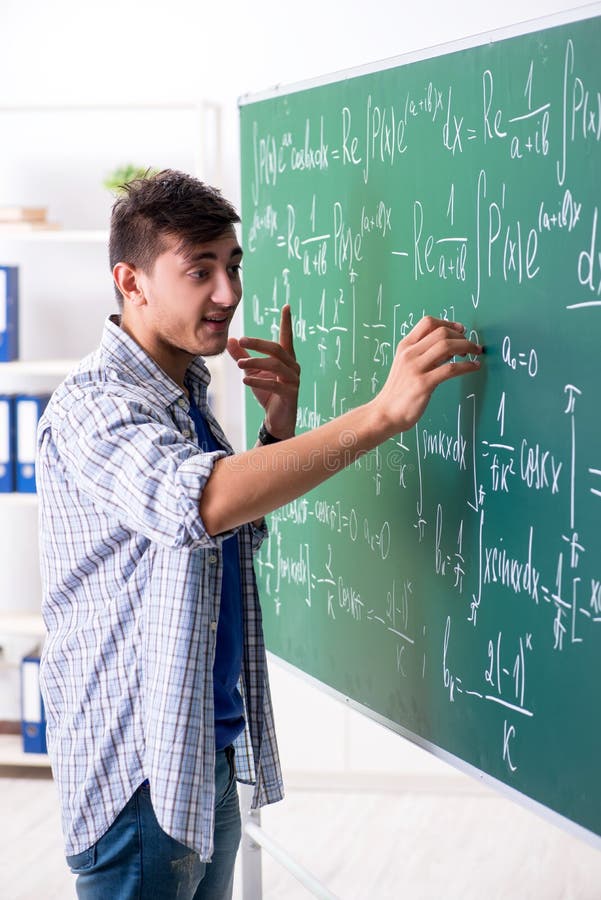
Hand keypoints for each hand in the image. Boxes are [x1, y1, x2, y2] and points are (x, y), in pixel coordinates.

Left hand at [227, 305, 299, 439]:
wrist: (275, 418)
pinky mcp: (290, 393)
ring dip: (255, 362)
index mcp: (286, 359)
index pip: (287, 337)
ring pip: (275, 365)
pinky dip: (258, 381)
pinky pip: (274, 384)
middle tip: (242, 340)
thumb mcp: (252, 371)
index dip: (287, 322)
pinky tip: (245, 380)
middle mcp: (293, 366)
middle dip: (258, 343)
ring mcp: (293, 380)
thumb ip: (243, 355)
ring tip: (239, 364)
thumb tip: (231, 339)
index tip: (287, 306)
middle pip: (276, 349)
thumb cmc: (267, 392)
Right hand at [373, 316, 482, 435]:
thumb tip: (452, 347)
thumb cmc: (398, 391)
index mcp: (405, 346)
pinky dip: (467, 366)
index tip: (461, 330)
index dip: (448, 323)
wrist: (385, 413)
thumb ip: (424, 354)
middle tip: (471, 346)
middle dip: (461, 336)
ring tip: (476, 353)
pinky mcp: (423, 384)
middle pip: (441, 332)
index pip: (428, 322)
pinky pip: (450, 369)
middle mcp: (409, 354)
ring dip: (467, 347)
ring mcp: (415, 368)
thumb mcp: (406, 365)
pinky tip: (474, 367)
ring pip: (447, 346)